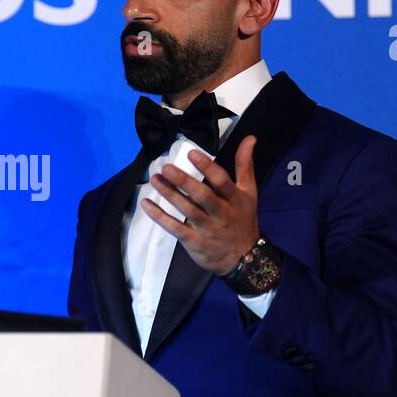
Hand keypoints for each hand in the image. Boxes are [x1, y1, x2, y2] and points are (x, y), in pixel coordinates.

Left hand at [141, 136, 260, 275]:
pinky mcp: (194, 242)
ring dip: (169, 195)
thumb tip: (250, 138)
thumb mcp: (249, 192)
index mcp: (235, 199)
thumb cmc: (243, 219)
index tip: (191, 153)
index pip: (221, 181)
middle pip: (203, 196)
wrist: (244, 258)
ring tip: (155, 179)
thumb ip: (245, 165)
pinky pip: (175, 229)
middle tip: (166, 167)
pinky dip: (160, 217)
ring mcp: (207, 229)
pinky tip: (146, 204)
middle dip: (184, 182)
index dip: (207, 167)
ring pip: (187, 211)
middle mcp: (221, 213)